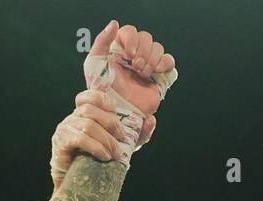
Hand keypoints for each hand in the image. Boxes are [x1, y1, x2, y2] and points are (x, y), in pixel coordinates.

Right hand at [49, 89, 132, 191]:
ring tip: (114, 154)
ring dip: (106, 140)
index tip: (114, 110)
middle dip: (110, 124)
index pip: (87, 96)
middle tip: (121, 139)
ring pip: (88, 125)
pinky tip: (104, 156)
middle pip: (90, 110)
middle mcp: (71, 119)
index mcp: (83, 115)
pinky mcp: (60, 143)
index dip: (100, 99)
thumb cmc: (97, 163)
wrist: (77, 187)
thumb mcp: (121, 146)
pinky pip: (80, 138)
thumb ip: (137, 133)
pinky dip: (96, 147)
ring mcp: (64, 130)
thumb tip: (151, 120)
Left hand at [86, 19, 177, 145]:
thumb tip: (114, 23)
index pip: (130, 32)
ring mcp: (146, 67)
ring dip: (151, 59)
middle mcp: (133, 57)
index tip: (128, 54)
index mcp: (118, 51)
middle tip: (135, 68)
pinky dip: (165, 62)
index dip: (132, 39)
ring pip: (158, 47)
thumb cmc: (102, 93)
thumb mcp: (94, 65)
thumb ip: (101, 42)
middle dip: (142, 52)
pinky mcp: (158, 78)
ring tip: (141, 74)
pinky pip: (169, 60)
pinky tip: (156, 72)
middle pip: (146, 37)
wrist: (116, 115)